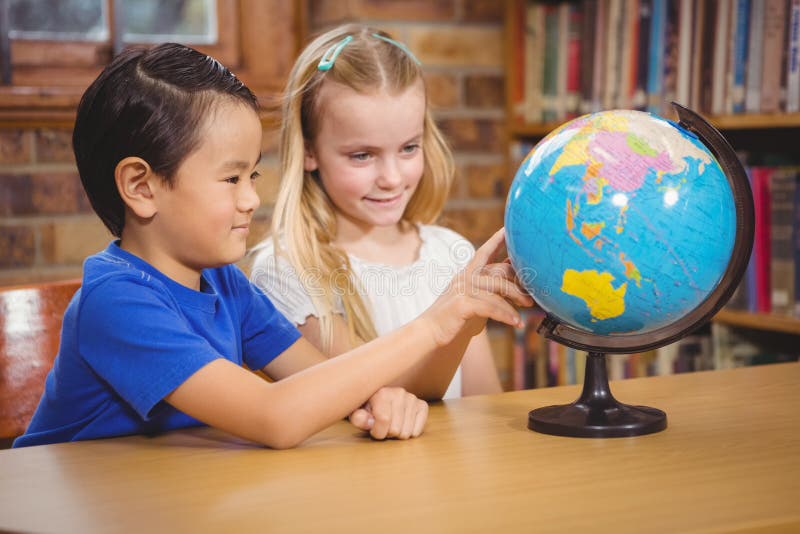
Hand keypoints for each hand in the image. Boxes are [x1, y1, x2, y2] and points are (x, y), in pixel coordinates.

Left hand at [348, 387, 427, 439]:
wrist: (379, 399)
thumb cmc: (367, 409)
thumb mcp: (357, 414)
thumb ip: (359, 418)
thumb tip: (370, 422)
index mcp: (382, 393)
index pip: (384, 421)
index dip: (377, 431)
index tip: (372, 428)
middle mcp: (399, 393)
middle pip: (396, 430)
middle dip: (387, 433)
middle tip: (383, 426)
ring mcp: (412, 399)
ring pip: (407, 433)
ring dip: (398, 434)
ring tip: (392, 424)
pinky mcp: (422, 406)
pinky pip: (418, 431)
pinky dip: (410, 433)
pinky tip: (403, 424)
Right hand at [421, 227, 533, 346]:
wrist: (430, 333)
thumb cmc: (456, 318)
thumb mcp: (474, 299)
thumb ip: (489, 289)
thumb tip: (513, 282)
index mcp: (467, 274)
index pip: (484, 252)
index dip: (497, 240)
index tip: (508, 229)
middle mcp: (464, 277)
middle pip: (499, 271)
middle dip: (518, 284)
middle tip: (532, 299)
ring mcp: (462, 289)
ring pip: (498, 288)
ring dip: (515, 301)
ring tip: (525, 314)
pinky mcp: (462, 304)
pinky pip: (491, 307)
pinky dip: (506, 315)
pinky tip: (516, 323)